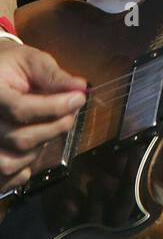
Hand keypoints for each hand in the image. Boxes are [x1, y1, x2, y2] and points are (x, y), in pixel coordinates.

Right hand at [0, 44, 87, 190]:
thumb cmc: (9, 66)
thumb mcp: (29, 60)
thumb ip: (52, 75)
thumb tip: (79, 88)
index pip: (20, 109)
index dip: (53, 107)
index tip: (78, 98)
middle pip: (20, 139)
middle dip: (54, 128)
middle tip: (71, 112)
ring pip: (13, 161)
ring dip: (39, 147)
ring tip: (46, 127)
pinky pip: (5, 178)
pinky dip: (23, 169)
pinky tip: (32, 147)